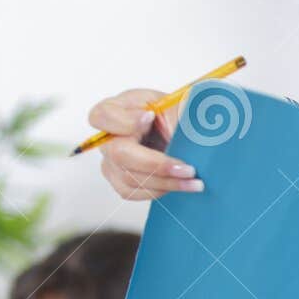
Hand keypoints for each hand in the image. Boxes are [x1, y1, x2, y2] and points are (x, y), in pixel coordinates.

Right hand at [88, 87, 204, 200]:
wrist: (186, 134)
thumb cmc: (179, 115)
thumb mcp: (181, 106)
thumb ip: (175, 116)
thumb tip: (179, 135)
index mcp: (121, 107)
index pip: (104, 115)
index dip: (124, 121)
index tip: (150, 117)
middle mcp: (110, 134)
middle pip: (118, 153)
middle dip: (157, 165)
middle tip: (188, 169)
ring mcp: (111, 158)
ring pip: (128, 177)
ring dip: (165, 182)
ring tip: (194, 182)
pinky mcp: (119, 177)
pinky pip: (131, 192)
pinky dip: (159, 191)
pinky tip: (179, 185)